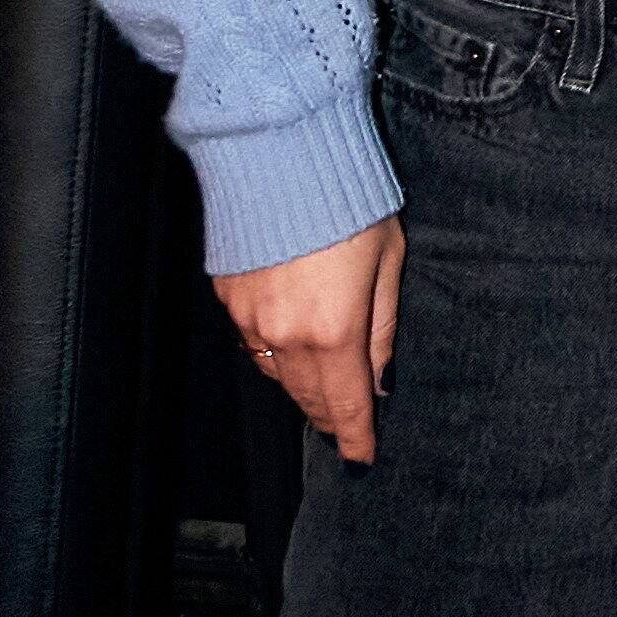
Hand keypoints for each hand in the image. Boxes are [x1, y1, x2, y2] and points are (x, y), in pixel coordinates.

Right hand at [218, 220, 403, 461]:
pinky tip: (290, 344)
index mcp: (335, 329)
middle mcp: (287, 334)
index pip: (347, 404)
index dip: (355, 437)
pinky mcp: (228, 297)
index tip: (361, 459)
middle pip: (308, 397)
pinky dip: (273, 353)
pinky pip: (253, 343)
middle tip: (343, 428)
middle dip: (328, 417)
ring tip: (321, 390)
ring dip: (301, 387)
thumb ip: (382, 327)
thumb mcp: (387, 262)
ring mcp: (251, 319)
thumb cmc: (349, 201)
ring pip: (277, 375)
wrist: (283, 157)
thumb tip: (381, 379)